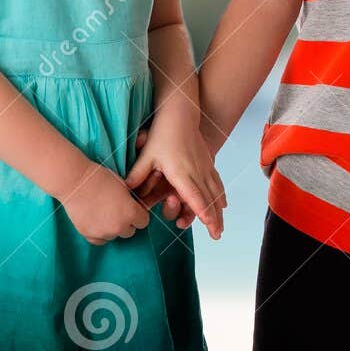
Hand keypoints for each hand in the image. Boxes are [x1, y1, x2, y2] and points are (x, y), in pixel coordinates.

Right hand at [60, 162, 149, 245]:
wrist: (74, 180)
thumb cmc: (99, 177)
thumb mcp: (122, 184)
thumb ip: (130, 200)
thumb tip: (133, 207)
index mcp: (131, 212)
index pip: (143, 221)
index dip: (138, 214)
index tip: (131, 208)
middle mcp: (119, 226)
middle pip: (129, 231)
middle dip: (125, 221)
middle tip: (115, 209)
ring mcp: (104, 233)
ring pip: (114, 235)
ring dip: (111, 227)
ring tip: (101, 212)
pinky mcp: (89, 235)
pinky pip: (100, 240)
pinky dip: (99, 233)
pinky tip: (95, 220)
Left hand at [126, 114, 225, 239]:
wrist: (179, 114)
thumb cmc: (162, 134)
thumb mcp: (147, 154)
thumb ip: (138, 173)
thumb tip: (126, 188)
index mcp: (181, 172)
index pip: (194, 195)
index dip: (202, 210)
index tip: (209, 224)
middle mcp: (196, 172)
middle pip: (208, 199)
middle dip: (214, 219)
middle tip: (217, 235)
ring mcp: (204, 167)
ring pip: (215, 193)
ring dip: (219, 211)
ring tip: (220, 227)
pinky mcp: (208, 162)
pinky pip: (217, 182)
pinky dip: (220, 195)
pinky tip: (223, 205)